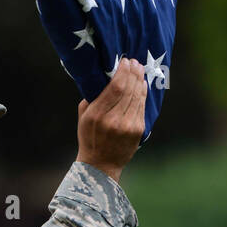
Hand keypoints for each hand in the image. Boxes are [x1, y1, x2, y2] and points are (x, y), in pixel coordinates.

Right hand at [75, 58, 146, 181]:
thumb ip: (92, 96)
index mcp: (96, 115)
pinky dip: (143, 94)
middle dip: (133, 73)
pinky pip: (141, 107)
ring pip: (137, 97)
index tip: (125, 61)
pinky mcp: (137, 131)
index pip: (116, 88)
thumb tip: (104, 76)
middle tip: (135, 62)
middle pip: (129, 90)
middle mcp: (113, 120)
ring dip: (140, 81)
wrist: (100, 165)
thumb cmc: (89, 137)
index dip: (123, 72)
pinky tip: (142, 85)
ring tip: (139, 69)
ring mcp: (127, 126)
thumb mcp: (83, 116)